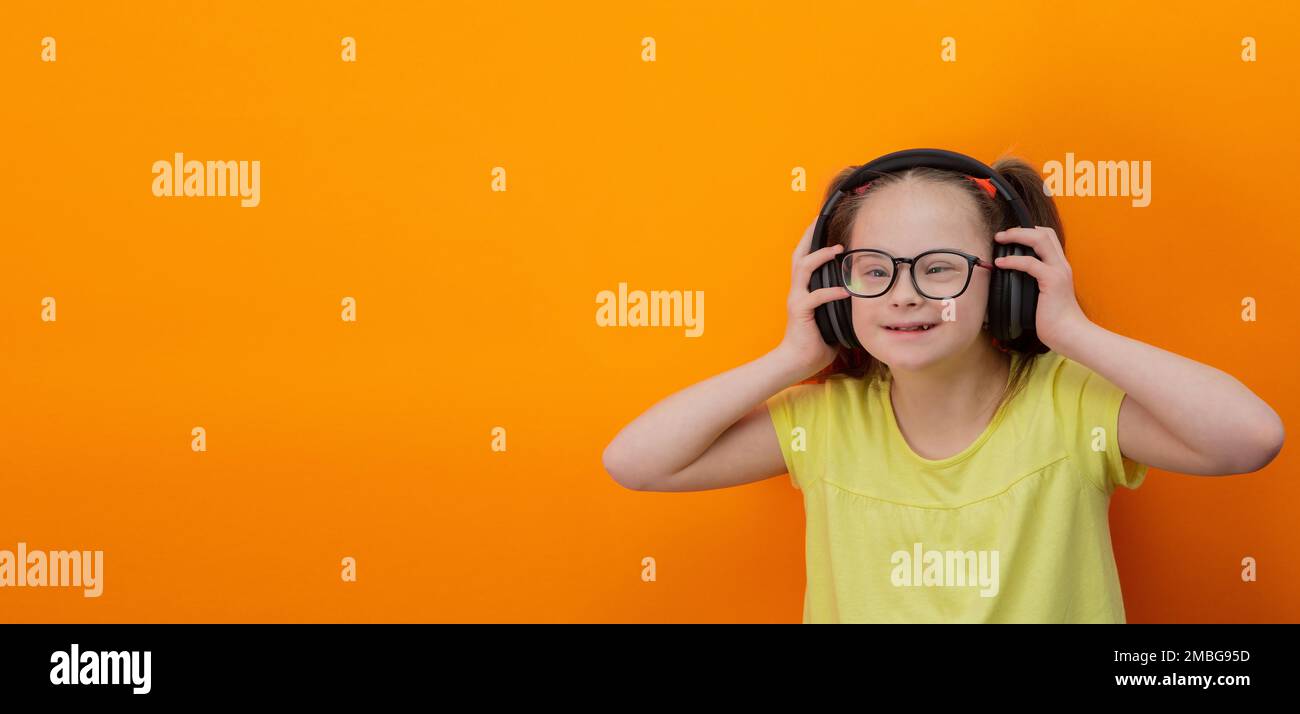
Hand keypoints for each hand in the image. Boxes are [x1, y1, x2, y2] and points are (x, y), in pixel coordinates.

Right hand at [773, 220, 850, 379]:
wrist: (796, 362)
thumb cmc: (815, 342)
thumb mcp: (831, 317)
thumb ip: (841, 304)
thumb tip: (864, 297)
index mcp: (803, 289)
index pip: (805, 258)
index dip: (812, 239)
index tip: (822, 223)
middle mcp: (797, 290)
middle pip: (799, 254)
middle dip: (809, 235)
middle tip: (820, 219)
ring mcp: (797, 299)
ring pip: (803, 268)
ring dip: (820, 256)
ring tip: (837, 250)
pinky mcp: (800, 312)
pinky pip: (816, 297)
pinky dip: (831, 292)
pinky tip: (846, 291)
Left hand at [992, 226, 1092, 350]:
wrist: (1069, 334)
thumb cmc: (1054, 320)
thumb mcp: (1043, 296)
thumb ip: (1033, 284)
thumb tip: (1010, 280)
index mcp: (1060, 267)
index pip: (1048, 238)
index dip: (1029, 231)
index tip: (1011, 236)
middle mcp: (1061, 265)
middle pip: (1044, 233)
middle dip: (1020, 229)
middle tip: (1001, 235)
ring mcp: (1058, 271)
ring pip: (1039, 240)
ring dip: (1016, 236)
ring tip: (1000, 239)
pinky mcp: (1052, 281)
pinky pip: (1030, 263)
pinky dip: (1013, 260)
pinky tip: (1001, 263)